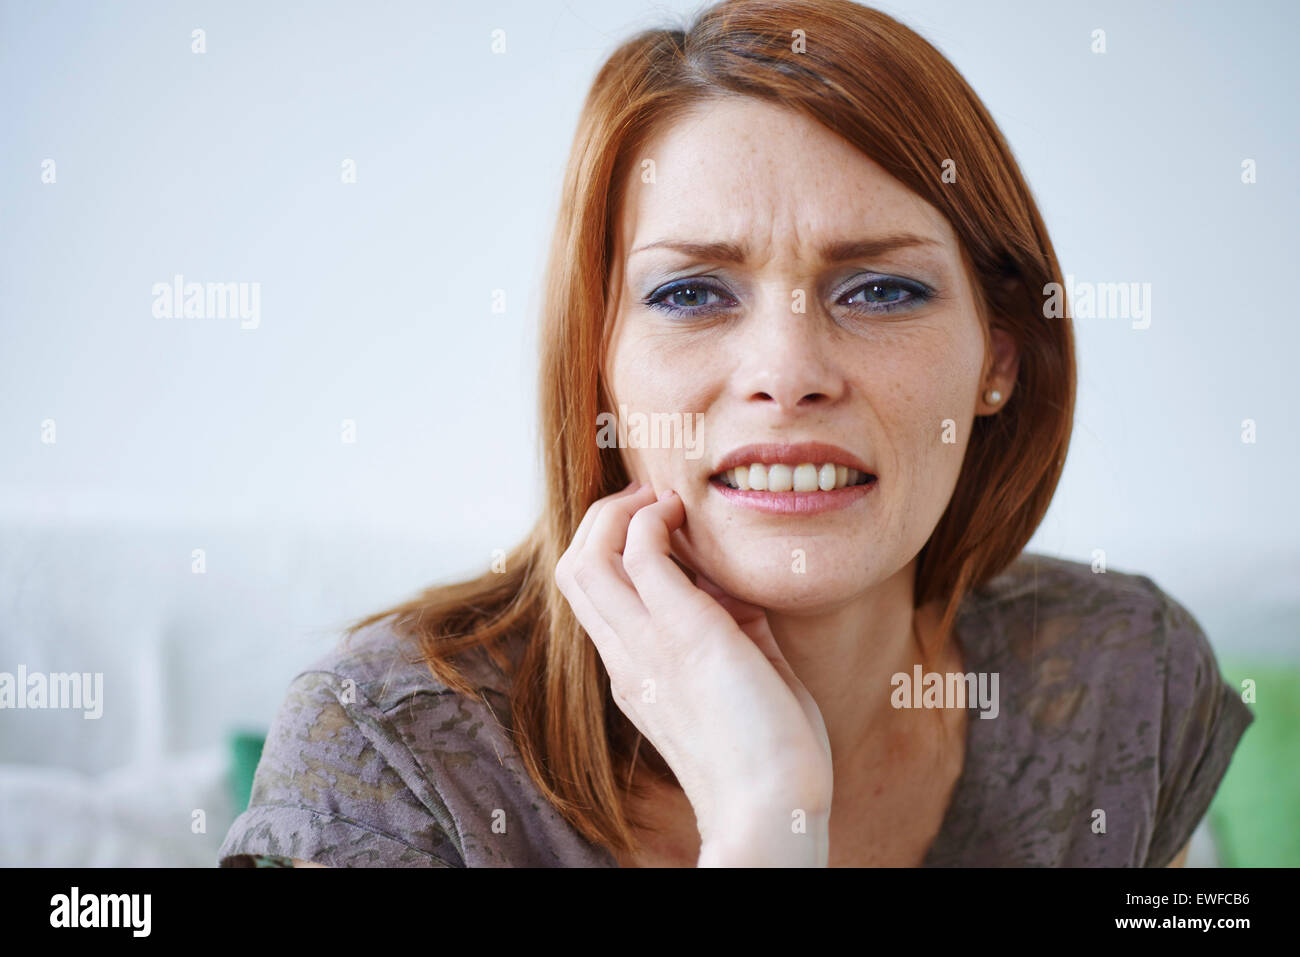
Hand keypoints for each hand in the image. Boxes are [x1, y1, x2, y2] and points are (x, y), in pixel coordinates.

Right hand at [554, 481, 832, 864]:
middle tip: (649, 500)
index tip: (656, 520)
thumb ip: (728, 626)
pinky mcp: (683, 633)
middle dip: (603, 518)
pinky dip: (654, 520)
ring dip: (619, 513)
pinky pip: (641, 553)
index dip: (611, 545)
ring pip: (585, 558)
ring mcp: (646, 646)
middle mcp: (626, 659)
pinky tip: (683, 515)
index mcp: (634, 673)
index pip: (592, 595)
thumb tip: (730, 580)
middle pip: (570, 569)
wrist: (771, 807)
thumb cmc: (769, 754)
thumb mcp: (740, 675)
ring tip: (660, 501)